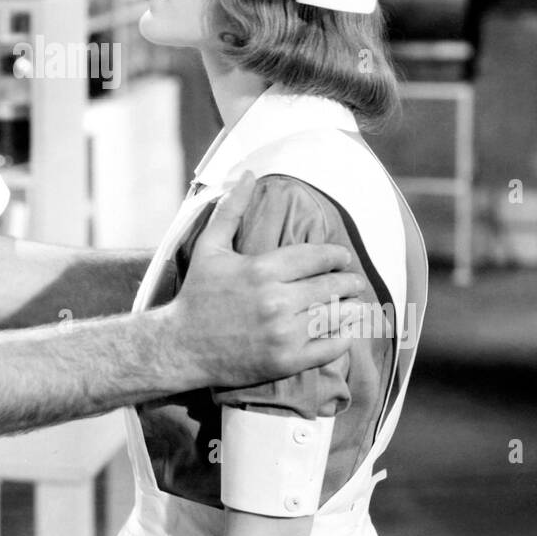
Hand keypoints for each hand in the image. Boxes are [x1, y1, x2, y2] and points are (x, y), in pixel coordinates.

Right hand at [162, 171, 366, 388]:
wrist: (182, 346)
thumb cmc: (197, 294)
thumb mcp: (210, 247)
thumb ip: (231, 210)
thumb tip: (248, 175)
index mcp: (262, 269)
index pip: (316, 257)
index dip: (336, 255)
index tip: (342, 257)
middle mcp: (276, 300)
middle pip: (331, 286)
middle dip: (348, 281)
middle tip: (353, 281)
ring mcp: (284, 333)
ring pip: (336, 315)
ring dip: (350, 308)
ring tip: (355, 305)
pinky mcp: (286, 360)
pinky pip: (330, 347)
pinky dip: (344, 338)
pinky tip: (345, 331)